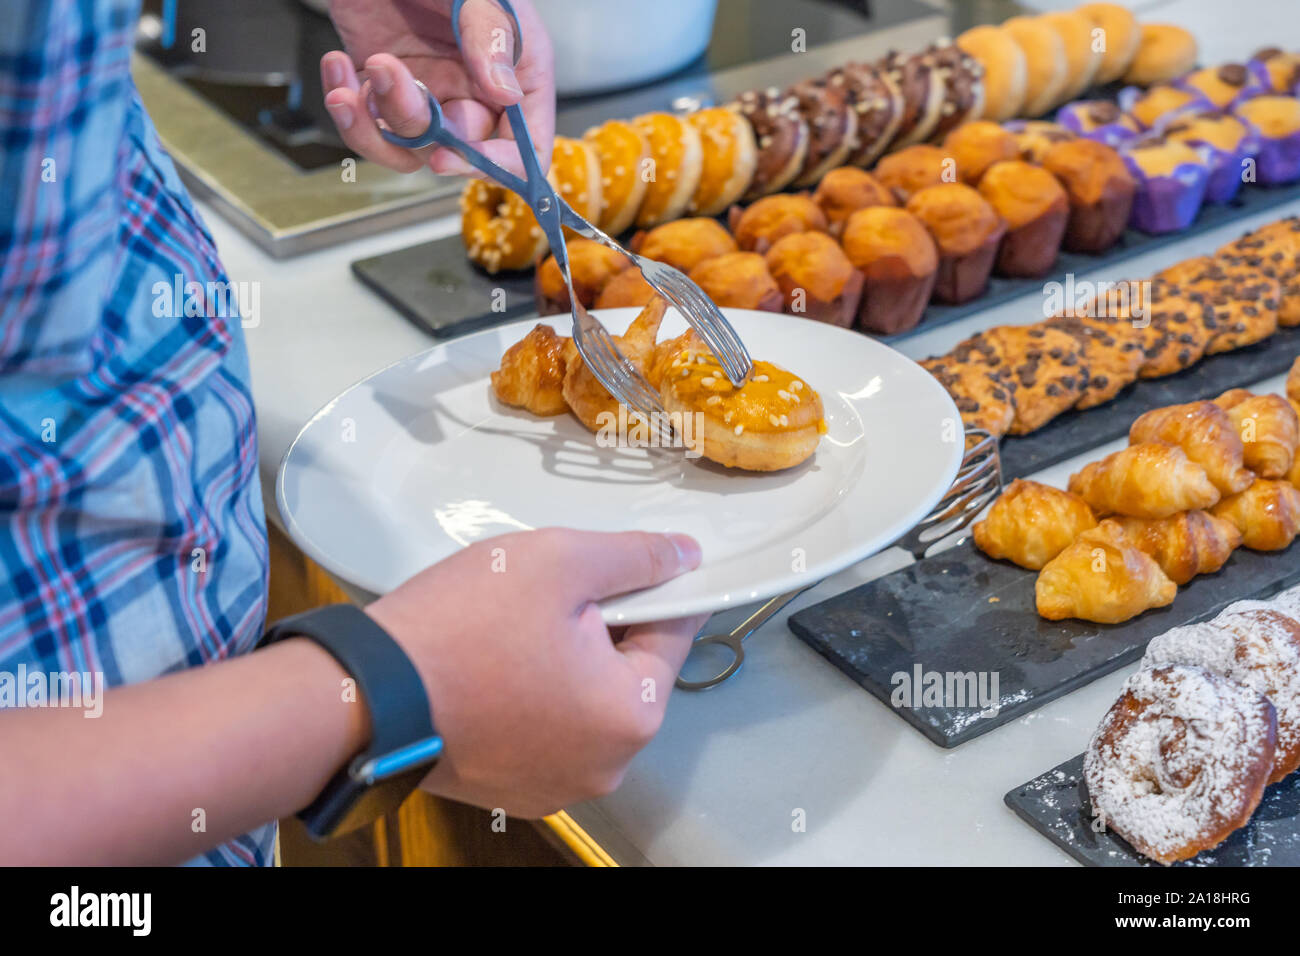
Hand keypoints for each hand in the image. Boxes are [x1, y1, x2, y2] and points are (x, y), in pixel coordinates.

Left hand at [322, 0, 554, 176]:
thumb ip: (491, 38)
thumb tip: (507, 95)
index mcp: (517, 74)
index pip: (526, 144)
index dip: (496, 164)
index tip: (452, 156)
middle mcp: (476, 94)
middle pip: (459, 150)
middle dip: (420, 123)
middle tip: (389, 74)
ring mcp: (431, 98)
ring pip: (409, 148)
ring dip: (377, 124)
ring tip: (360, 73)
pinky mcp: (386, 95)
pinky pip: (370, 130)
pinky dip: (349, 111)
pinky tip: (339, 65)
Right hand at [365, 528, 707, 817]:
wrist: (360, 695)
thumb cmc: (462, 627)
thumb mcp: (560, 562)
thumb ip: (634, 556)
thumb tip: (686, 555)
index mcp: (631, 715)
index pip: (673, 632)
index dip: (655, 585)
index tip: (632, 562)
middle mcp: (607, 766)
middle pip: (627, 670)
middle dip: (602, 625)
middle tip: (550, 592)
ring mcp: (558, 785)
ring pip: (585, 698)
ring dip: (566, 659)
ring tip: (513, 627)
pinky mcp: (512, 789)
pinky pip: (546, 728)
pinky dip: (532, 694)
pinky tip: (494, 665)